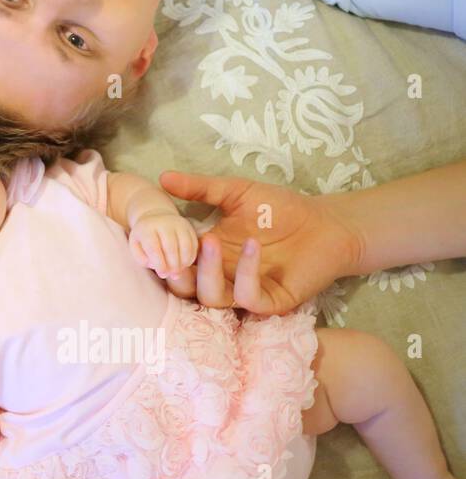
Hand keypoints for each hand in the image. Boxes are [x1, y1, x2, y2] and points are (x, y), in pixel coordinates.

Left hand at [129, 209, 198, 280]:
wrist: (156, 219)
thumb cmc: (144, 239)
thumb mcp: (136, 247)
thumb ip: (142, 259)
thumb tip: (155, 266)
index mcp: (146, 228)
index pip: (153, 248)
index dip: (159, 264)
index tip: (162, 274)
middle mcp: (163, 223)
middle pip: (171, 248)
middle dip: (172, 265)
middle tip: (171, 275)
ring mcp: (178, 224)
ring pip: (185, 246)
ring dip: (183, 262)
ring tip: (177, 271)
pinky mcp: (189, 227)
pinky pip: (193, 244)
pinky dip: (190, 257)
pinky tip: (184, 264)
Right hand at [158, 170, 363, 313]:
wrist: (326, 223)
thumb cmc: (280, 208)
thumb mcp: (235, 192)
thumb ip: (200, 188)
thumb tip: (162, 177)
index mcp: (208, 255)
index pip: (174, 263)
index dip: (161, 255)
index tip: (152, 235)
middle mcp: (222, 277)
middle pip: (184, 290)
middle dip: (175, 273)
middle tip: (173, 252)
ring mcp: (244, 291)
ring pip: (211, 298)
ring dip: (207, 272)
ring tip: (211, 241)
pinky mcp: (271, 301)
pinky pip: (248, 298)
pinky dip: (246, 274)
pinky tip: (252, 245)